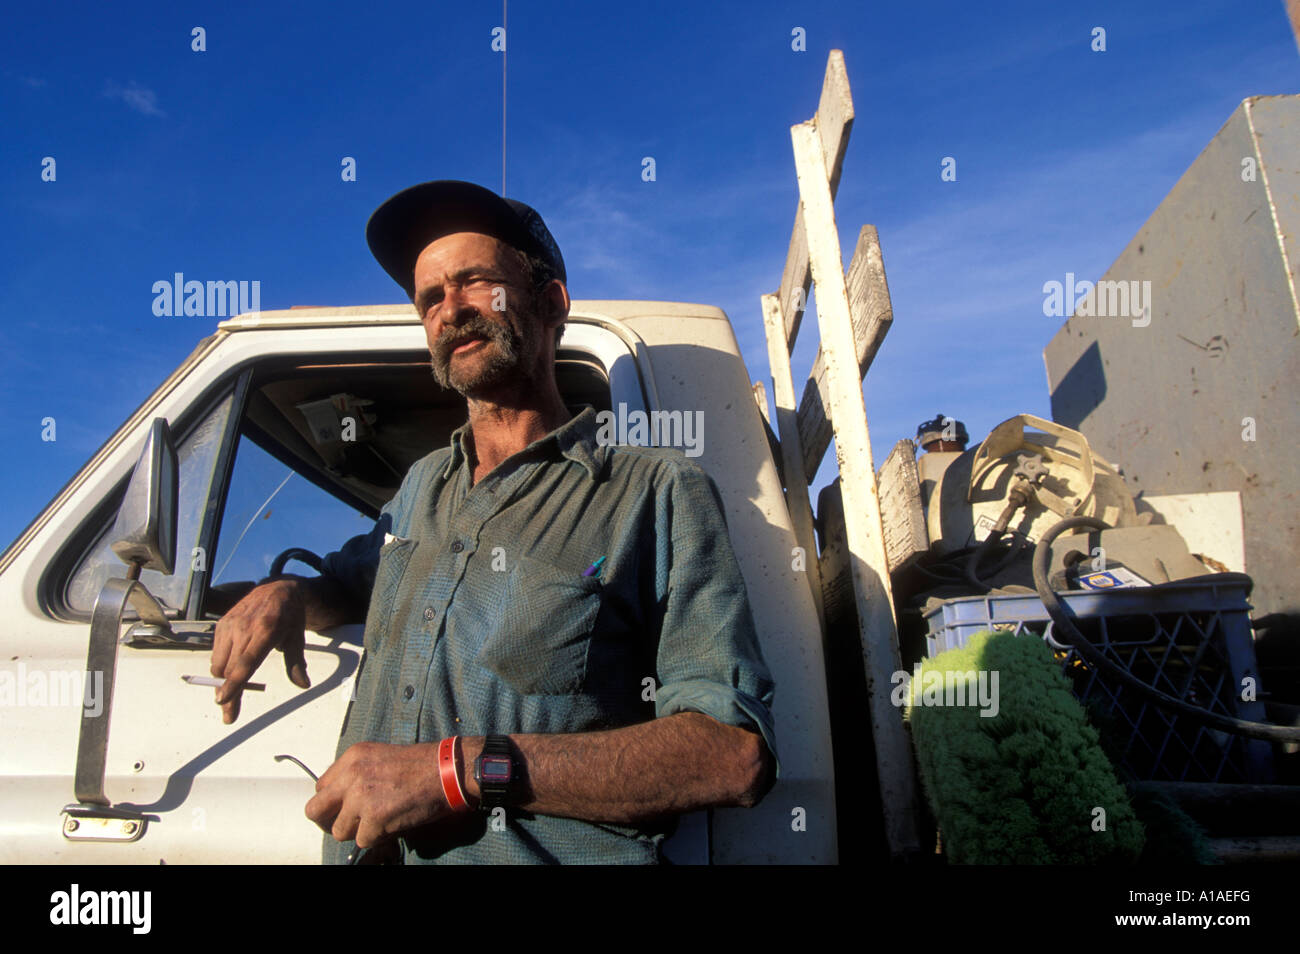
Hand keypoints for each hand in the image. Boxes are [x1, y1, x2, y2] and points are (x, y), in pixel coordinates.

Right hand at [209, 580, 310, 723]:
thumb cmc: (289, 615)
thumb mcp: (297, 638)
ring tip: (235, 684)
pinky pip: (216, 653)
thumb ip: (296, 663)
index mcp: (265, 632)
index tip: (223, 702)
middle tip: (229, 713)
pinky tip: (233, 663)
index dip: (233, 685)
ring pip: (218, 664)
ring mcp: (230, 625)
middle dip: (226, 695)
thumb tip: (303, 684)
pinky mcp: (221, 623)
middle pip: (228, 671)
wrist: (277, 588)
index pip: (245, 664)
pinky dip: (221, 664)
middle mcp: (244, 628)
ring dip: (223, 679)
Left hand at [305, 742, 450, 848]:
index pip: (320, 787)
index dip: (331, 801)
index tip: (342, 808)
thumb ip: (355, 774)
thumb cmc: (421, 765)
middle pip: (315, 810)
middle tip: (345, 825)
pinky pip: (363, 841)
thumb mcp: (379, 756)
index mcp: (351, 758)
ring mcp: (360, 799)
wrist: (446, 772)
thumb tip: (341, 798)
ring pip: (338, 831)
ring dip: (357, 831)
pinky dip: (378, 838)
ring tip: (378, 822)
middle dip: (327, 821)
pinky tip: (392, 825)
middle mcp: (351, 776)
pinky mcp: (374, 819)